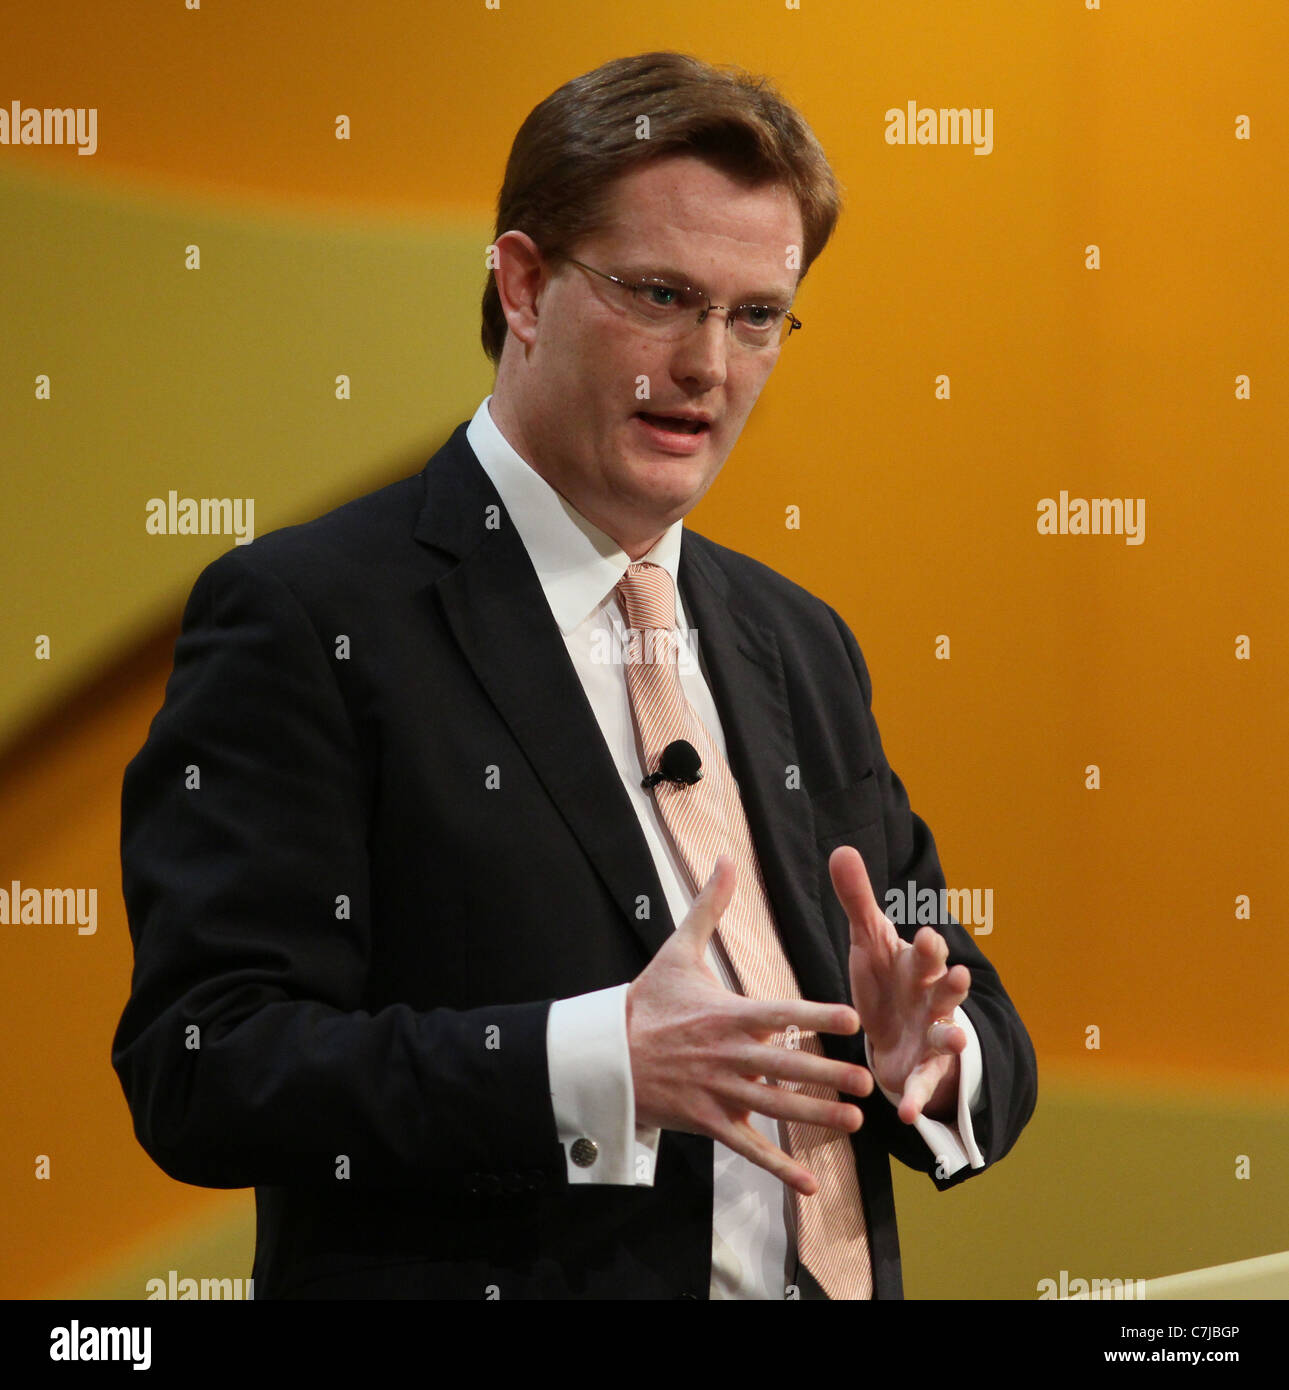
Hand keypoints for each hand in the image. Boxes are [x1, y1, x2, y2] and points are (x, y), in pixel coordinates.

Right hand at [626, 854, 873, 1196]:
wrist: (606, 1054)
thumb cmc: (649, 1002)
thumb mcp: (677, 950)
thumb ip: (709, 906)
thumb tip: (725, 858)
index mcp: (727, 1015)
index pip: (779, 1013)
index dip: (814, 1015)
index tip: (851, 1017)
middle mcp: (728, 1056)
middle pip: (784, 1067)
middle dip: (826, 1075)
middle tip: (866, 1081)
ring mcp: (718, 1093)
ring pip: (774, 1109)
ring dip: (814, 1117)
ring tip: (854, 1121)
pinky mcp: (709, 1123)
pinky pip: (748, 1148)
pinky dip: (778, 1167)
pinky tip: (809, 1181)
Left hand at [831, 845, 969, 1124]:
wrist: (899, 1032)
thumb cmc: (886, 978)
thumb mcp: (870, 941)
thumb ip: (857, 900)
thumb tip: (841, 848)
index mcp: (916, 966)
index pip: (926, 952)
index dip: (929, 946)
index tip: (929, 935)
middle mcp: (931, 999)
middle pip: (945, 989)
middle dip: (950, 983)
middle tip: (956, 975)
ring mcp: (931, 1037)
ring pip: (947, 1036)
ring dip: (951, 1038)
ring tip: (955, 1040)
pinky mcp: (920, 1072)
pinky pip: (919, 1087)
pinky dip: (914, 1099)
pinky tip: (904, 1113)